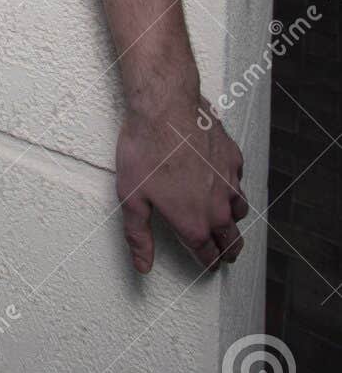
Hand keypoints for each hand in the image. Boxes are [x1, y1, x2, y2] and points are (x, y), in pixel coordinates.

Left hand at [116, 92, 247, 274]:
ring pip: (240, 210)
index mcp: (194, 222)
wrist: (165, 108)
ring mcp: (230, 181)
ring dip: (234, 220)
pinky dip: (233, 186)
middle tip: (226, 255)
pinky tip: (223, 180)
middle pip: (232, 240)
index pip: (207, 254)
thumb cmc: (145, 149)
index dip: (208, 263)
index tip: (209, 265)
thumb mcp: (132, 198)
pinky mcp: (233, 157)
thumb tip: (143, 265)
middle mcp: (218, 207)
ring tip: (227, 222)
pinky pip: (238, 179)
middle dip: (229, 251)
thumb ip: (138, 236)